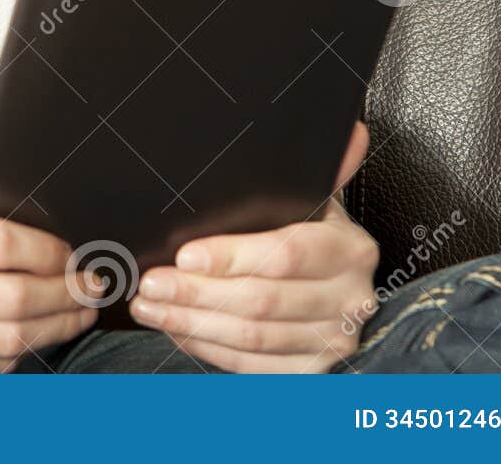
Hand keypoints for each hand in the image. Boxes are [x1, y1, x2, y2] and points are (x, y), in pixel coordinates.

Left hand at [127, 120, 379, 371]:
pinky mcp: (312, 371)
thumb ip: (326, 167)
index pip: (284, 255)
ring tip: (150, 305)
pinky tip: (176, 328)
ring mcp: (333, 340)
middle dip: (196, 292)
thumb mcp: (316, 198)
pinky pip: (252, 365)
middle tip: (151, 282)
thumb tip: (349, 129)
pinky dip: (208, 347)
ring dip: (192, 321)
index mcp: (350, 249)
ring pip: (252, 337)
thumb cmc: (314, 234)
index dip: (231, 257)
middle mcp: (349, 298)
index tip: (185, 254)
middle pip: (261, 300)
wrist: (338, 287)